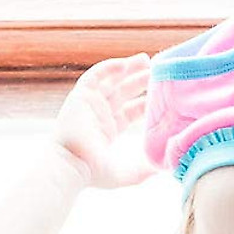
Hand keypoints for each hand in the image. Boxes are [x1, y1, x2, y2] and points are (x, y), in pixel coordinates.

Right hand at [53, 54, 154, 188]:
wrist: (70, 165)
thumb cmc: (91, 173)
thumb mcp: (124, 174)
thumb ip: (144, 171)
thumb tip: (163, 169)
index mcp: (108, 131)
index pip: (130, 111)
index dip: (145, 101)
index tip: (161, 94)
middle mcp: (99, 116)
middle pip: (122, 92)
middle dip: (138, 80)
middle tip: (156, 70)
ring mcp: (89, 105)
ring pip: (110, 81)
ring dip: (127, 69)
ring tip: (145, 60)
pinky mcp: (79, 97)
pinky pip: (94, 76)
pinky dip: (108, 68)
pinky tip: (124, 65)